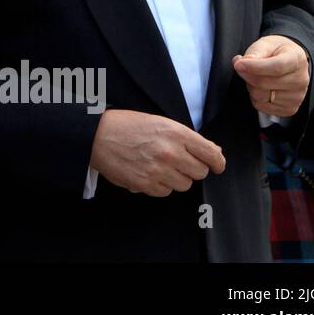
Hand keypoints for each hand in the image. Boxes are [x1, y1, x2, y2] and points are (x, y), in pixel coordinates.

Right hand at [89, 109, 225, 196]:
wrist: (96, 135)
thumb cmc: (126, 126)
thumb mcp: (159, 122)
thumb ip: (186, 137)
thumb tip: (212, 152)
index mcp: (176, 133)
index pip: (211, 154)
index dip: (217, 162)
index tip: (217, 165)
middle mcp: (170, 152)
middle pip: (200, 172)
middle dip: (192, 168)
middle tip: (179, 161)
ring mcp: (158, 170)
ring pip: (184, 185)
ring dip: (176, 178)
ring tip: (159, 166)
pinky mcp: (146, 184)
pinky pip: (165, 192)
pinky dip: (160, 185)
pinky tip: (148, 172)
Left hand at [233, 34, 308, 116]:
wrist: (290, 63)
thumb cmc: (276, 52)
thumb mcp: (266, 44)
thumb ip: (254, 52)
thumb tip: (240, 63)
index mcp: (297, 59)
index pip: (276, 67)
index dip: (255, 67)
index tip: (238, 64)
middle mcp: (301, 80)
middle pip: (264, 83)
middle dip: (248, 75)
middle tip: (247, 67)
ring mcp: (297, 97)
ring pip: (260, 96)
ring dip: (251, 87)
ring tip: (258, 77)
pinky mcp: (289, 109)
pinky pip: (261, 106)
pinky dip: (256, 98)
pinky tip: (263, 88)